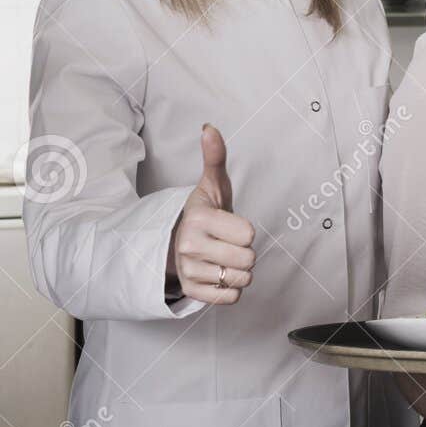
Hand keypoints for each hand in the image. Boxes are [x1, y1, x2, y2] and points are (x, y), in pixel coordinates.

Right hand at [166, 124, 255, 304]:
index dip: (246, 231)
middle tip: (227, 243)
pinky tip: (219, 274)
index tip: (229, 226)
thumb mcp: (211, 185)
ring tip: (223, 258)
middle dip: (245, 252)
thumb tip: (210, 128)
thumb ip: (215, 157)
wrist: (174, 241)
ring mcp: (188, 271)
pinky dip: (231, 289)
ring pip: (242, 279)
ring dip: (240, 270)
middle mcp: (189, 247)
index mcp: (199, 220)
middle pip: (248, 259)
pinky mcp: (191, 292)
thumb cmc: (201, 212)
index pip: (250, 235)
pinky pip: (230, 298)